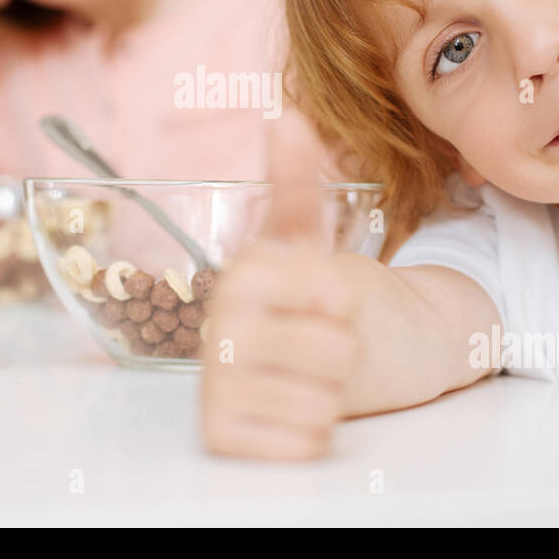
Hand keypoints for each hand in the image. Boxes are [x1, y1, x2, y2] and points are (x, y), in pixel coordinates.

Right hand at [199, 112, 359, 459]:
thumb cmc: (314, 304)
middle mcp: (215, 331)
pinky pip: (303, 444)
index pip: (329, 296)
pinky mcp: (220, 437)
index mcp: (240, 277)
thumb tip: (285, 115)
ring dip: (331, 395)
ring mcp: (213, 387)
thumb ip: (297, 182)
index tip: (324, 300)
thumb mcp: (309, 242)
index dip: (344, 301)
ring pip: (324, 401)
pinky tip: (291, 415)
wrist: (307, 365)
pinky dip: (313, 436)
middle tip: (316, 345)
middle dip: (342, 353)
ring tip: (306, 379)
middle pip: (334, 353)